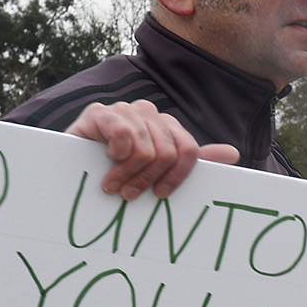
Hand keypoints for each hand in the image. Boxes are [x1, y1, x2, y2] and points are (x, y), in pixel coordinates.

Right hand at [66, 99, 240, 199]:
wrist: (73, 173)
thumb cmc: (117, 176)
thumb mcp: (157, 173)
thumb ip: (193, 161)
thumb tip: (234, 153)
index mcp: (166, 127)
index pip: (188, 150)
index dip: (177, 177)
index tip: (160, 195)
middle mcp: (148, 114)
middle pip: (167, 151)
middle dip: (147, 179)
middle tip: (129, 195)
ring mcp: (123, 110)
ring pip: (145, 146)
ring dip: (128, 173)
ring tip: (113, 185)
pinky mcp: (99, 113)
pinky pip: (122, 131)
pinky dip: (116, 152)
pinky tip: (106, 159)